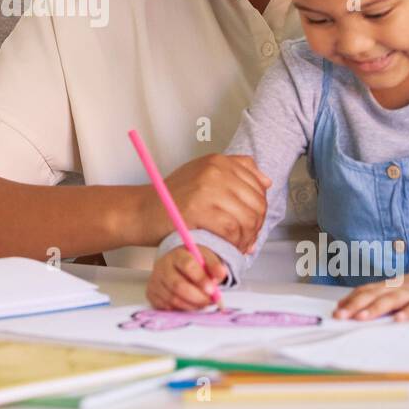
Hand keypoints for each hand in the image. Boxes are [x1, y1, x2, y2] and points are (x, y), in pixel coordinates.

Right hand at [138, 154, 270, 253]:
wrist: (142, 211)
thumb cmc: (171, 198)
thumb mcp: (203, 174)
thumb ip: (235, 172)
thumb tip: (266, 181)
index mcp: (219, 161)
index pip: (258, 186)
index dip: (259, 210)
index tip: (251, 223)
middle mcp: (215, 171)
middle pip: (256, 203)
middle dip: (256, 227)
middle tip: (247, 240)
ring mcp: (207, 189)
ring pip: (246, 218)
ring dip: (247, 238)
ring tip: (238, 246)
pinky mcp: (199, 209)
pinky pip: (231, 230)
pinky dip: (234, 243)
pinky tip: (228, 248)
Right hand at [147, 245, 227, 310]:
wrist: (176, 264)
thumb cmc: (193, 262)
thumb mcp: (206, 258)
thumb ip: (215, 266)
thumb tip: (220, 274)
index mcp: (176, 255)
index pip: (187, 265)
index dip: (200, 279)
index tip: (212, 289)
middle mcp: (162, 267)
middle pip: (178, 286)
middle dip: (198, 297)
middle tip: (210, 301)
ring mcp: (155, 282)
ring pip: (173, 300)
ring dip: (192, 305)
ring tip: (203, 302)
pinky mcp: (152, 295)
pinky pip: (167, 307)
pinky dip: (182, 309)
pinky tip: (190, 304)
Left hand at [333, 255, 408, 321]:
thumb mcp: (403, 290)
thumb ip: (384, 299)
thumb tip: (359, 311)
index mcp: (390, 285)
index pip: (365, 290)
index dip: (350, 300)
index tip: (335, 310)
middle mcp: (399, 287)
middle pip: (374, 295)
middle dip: (355, 305)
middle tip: (340, 316)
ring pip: (393, 300)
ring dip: (376, 308)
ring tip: (362, 317)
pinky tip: (399, 320)